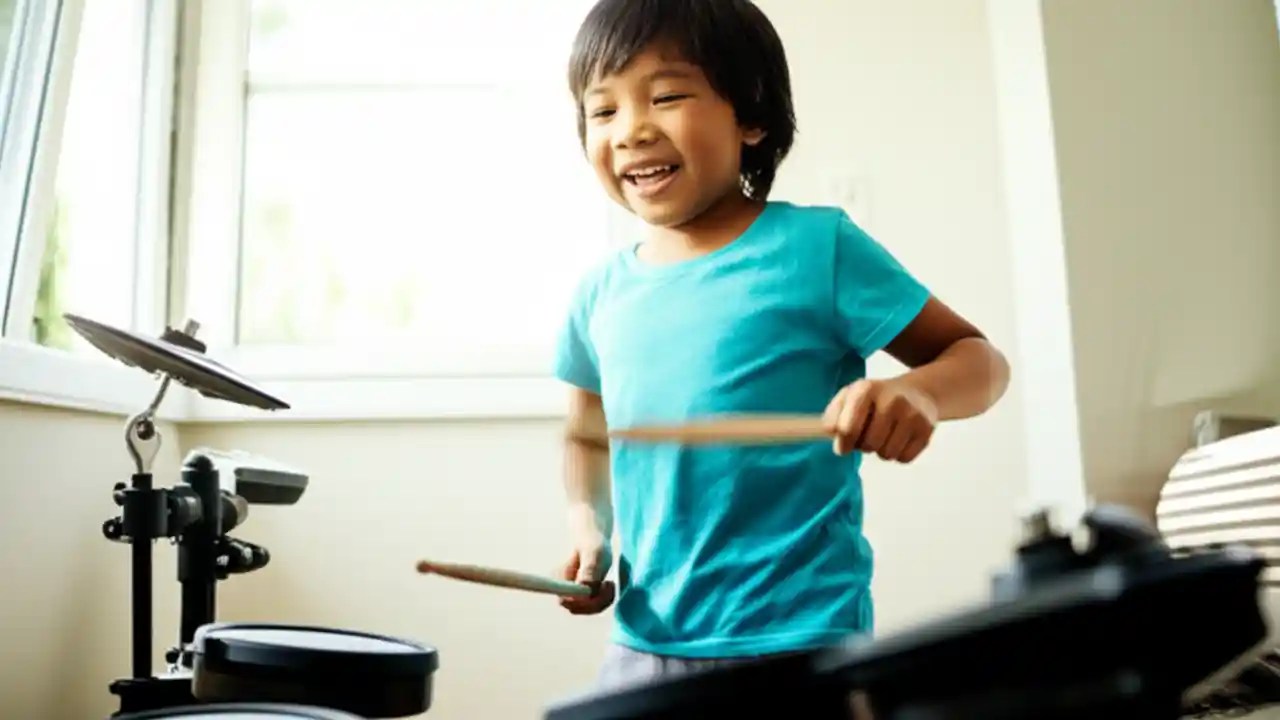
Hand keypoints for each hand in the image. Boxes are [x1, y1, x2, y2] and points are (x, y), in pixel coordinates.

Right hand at [558, 538, 615, 614]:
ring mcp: (572, 594)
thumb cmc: (593, 544)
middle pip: (577, 608)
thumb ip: (589, 568)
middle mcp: (563, 589)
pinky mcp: (582, 597)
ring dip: (603, 600)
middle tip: (608, 583)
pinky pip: (594, 606)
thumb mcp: (594, 553)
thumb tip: (583, 585)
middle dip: (596, 600)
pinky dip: (605, 599)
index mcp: (560, 578)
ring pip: (587, 609)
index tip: (601, 586)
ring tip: (609, 582)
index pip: (565, 601)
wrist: (594, 541)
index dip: (582, 602)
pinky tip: (609, 585)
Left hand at [823, 377, 938, 462]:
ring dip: (881, 451)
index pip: (848, 428)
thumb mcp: (850, 397)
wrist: (917, 392)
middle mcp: (892, 400)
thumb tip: (829, 431)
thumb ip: (833, 414)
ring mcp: (912, 414)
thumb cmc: (875, 399)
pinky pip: (904, 458)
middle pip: (869, 445)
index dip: (843, 443)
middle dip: (864, 446)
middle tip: (869, 435)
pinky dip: (899, 454)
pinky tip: (900, 439)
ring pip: (886, 454)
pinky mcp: (927, 429)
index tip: (843, 446)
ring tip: (885, 435)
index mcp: (866, 389)